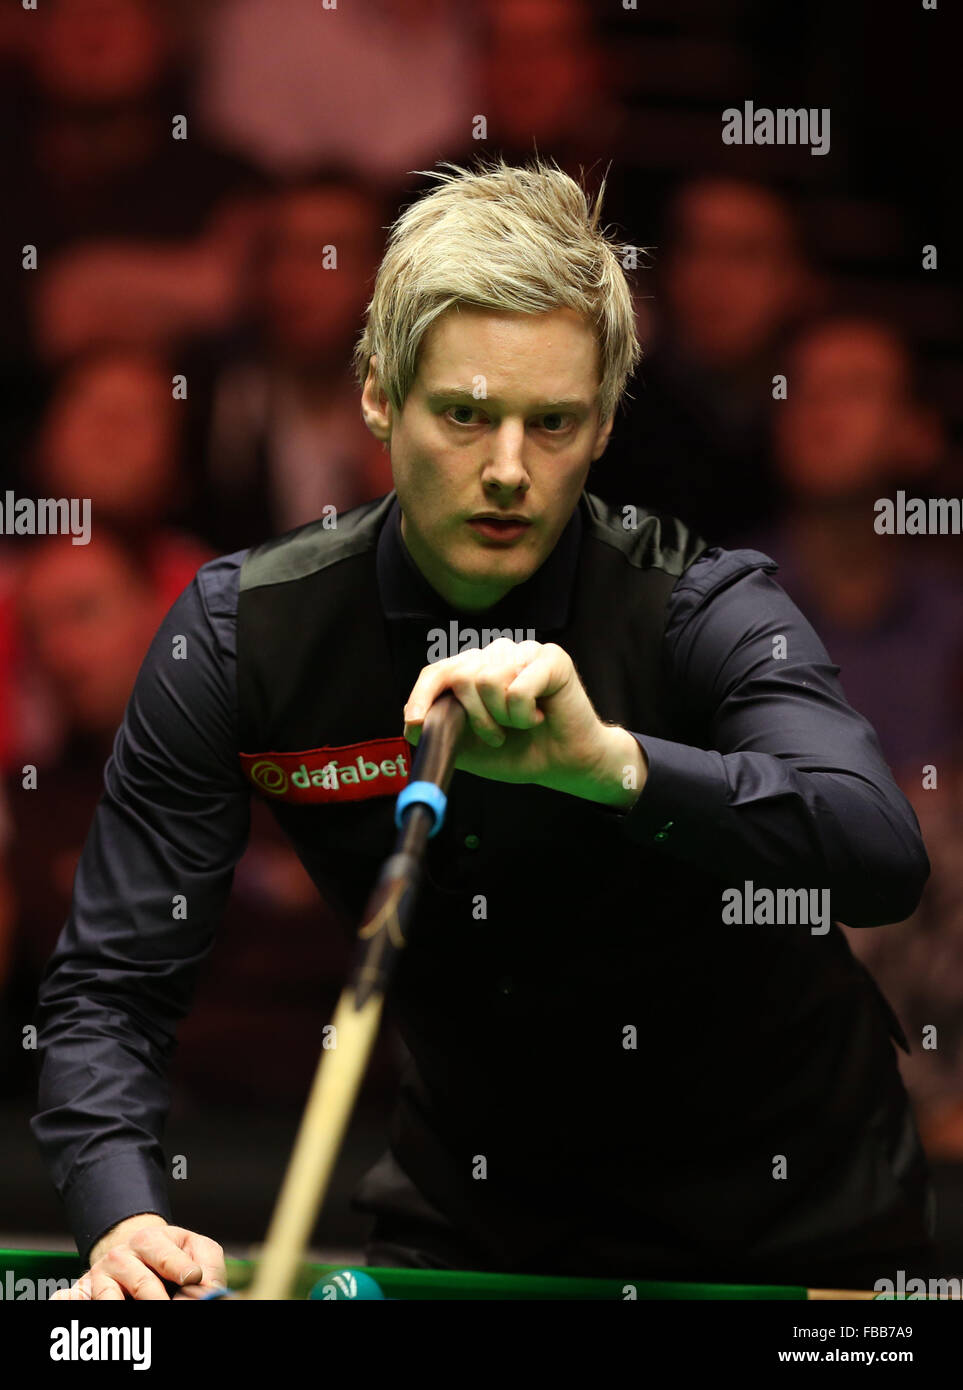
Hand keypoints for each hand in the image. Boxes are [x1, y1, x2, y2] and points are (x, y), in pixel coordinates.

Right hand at [51, 1218, 225, 1300]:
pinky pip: (75, 1300)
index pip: (165, 1255)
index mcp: (153, 1239)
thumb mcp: (195, 1251)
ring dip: (126, 1306)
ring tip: (147, 1314)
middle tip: (170, 1307)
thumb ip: (208, 1267)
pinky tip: (99, 1307)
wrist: (133, 1252)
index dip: (181, 1268)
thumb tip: (210, 1290)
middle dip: (158, 1299)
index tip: (193, 1277)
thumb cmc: (172, 1255)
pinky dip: (80, 1305)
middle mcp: (123, 1254)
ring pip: (111, 1297)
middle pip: (142, 1282)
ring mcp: (102, 1273)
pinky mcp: (85, 1290)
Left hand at [403, 638, 645, 806]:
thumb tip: (410, 725)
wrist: (565, 764)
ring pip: (487, 680)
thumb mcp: (471, 747)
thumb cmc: (521, 751)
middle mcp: (497, 655)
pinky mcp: (551, 658)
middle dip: (475, 718)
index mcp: (475, 669)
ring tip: (522, 723)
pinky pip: (518, 688)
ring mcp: (524, 652)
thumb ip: (441, 733)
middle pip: (461, 675)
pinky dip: (523, 715)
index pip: (438, 671)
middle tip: (498, 735)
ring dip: (502, 717)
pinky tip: (539, 716)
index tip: (416, 722)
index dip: (422, 695)